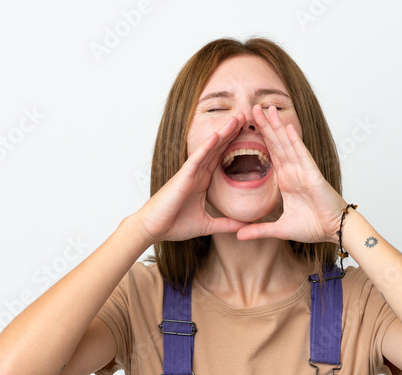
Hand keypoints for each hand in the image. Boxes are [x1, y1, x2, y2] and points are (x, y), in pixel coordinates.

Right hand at [132, 114, 249, 244]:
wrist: (153, 229)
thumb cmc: (174, 225)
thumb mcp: (207, 225)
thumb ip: (226, 224)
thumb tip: (245, 227)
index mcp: (202, 181)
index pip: (220, 158)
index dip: (233, 145)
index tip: (248, 134)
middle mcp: (197, 173)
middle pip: (217, 148)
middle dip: (231, 133)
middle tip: (245, 117)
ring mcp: (189, 173)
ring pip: (209, 149)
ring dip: (223, 133)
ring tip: (237, 119)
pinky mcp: (183, 177)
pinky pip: (196, 159)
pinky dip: (206, 147)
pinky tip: (216, 135)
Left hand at [235, 104, 345, 243]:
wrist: (333, 231)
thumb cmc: (314, 227)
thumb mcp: (279, 230)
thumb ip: (258, 230)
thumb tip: (238, 236)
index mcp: (286, 180)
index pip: (270, 154)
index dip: (260, 139)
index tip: (247, 125)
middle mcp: (293, 172)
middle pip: (276, 144)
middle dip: (265, 126)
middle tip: (252, 107)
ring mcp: (303, 171)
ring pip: (287, 145)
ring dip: (277, 127)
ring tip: (266, 109)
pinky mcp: (313, 175)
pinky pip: (302, 155)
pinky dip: (295, 141)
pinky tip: (287, 127)